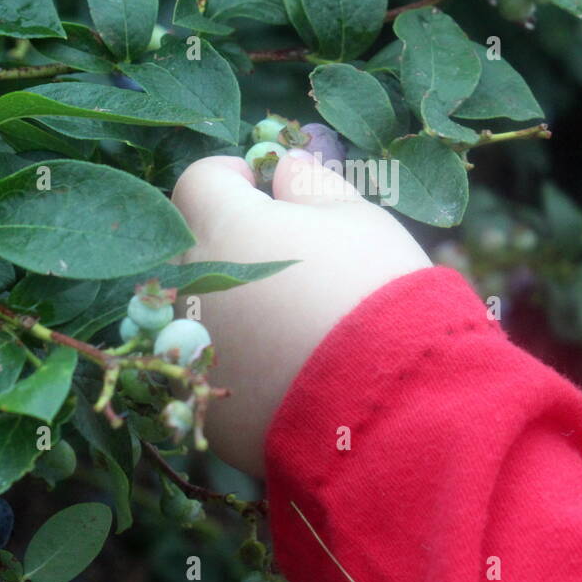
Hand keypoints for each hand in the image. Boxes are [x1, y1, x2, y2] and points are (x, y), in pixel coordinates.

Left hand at [170, 150, 430, 474]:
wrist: (392, 403)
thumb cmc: (375, 291)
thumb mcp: (356, 218)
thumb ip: (310, 186)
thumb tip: (285, 170)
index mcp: (219, 228)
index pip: (201, 181)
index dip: (237, 179)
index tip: (272, 192)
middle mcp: (189, 290)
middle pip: (196, 249)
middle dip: (235, 243)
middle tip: (295, 257)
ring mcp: (194, 356)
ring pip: (205, 313)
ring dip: (238, 305)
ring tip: (301, 320)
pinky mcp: (210, 411)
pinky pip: (222, 373)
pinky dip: (249, 364)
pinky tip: (297, 370)